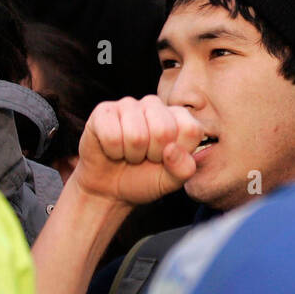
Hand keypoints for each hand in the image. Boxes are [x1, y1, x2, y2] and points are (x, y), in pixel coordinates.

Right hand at [73, 96, 201, 205]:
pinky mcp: (104, 111)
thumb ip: (183, 168)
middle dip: (153, 155)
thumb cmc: (144, 179)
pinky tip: (113, 149)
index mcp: (178, 117)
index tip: (166, 159)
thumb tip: (172, 149)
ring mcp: (129, 105)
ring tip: (128, 154)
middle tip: (144, 158)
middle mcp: (155, 105)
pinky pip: (112, 135)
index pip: (190, 129)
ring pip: (137, 135)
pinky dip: (113, 152)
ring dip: (132, 155)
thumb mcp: (171, 181)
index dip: (177, 153)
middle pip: (163, 130)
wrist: (109, 188)